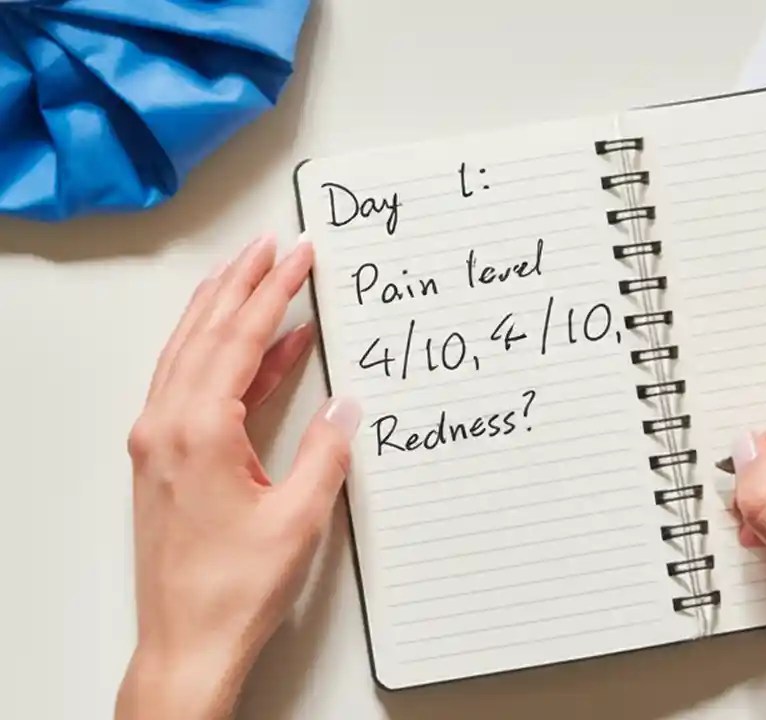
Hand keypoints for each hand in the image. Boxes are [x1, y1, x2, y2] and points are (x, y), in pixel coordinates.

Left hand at [115, 235, 360, 719]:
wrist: (187, 642)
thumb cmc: (234, 589)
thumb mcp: (298, 518)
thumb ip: (325, 454)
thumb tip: (344, 408)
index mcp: (194, 431)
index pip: (239, 339)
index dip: (273, 292)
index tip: (298, 255)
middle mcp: (165, 426)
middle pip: (204, 332)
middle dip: (241, 283)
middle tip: (273, 245)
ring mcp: (157, 442)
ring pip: (189, 353)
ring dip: (222, 310)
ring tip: (255, 276)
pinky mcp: (162, 459)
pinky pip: (190, 385)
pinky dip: (222, 357)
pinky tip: (259, 353)